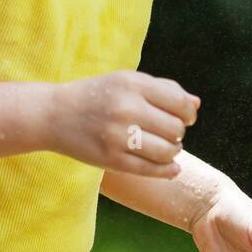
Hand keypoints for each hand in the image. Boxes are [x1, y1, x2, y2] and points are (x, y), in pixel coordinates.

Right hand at [48, 70, 199, 177]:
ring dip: (173, 152)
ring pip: (167, 151)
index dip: (188, 113)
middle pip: (175, 128)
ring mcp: (118, 135)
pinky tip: (170, 167)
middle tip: (167, 133)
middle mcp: (126, 108)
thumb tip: (196, 104)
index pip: (180, 102)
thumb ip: (163, 89)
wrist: (54, 115)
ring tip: (165, 148)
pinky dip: (167, 170)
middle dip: (177, 133)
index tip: (183, 117)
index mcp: (133, 84)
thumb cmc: (97, 95)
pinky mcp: (112, 159)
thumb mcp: (126, 81)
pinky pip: (151, 170)